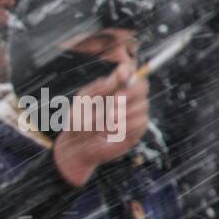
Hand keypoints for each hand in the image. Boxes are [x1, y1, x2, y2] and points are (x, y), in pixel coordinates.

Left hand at [52, 61, 149, 186]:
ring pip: (143, 105)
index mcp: (114, 88)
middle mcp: (127, 99)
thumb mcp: (83, 102)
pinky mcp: (136, 131)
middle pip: (143, 86)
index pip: (131, 72)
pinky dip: (127, 125)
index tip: (121, 75)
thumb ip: (99, 88)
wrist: (76, 147)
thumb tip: (118, 75)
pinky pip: (142, 122)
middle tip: (113, 102)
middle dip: (130, 93)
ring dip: (124, 112)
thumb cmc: (78, 122)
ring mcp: (133, 114)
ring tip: (108, 121)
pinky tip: (113, 131)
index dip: (130, 70)